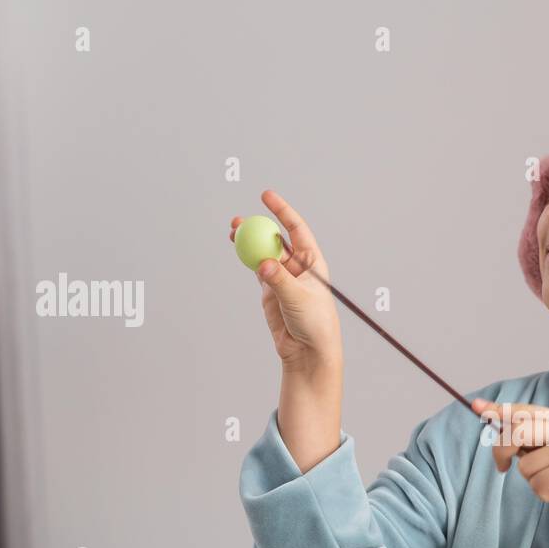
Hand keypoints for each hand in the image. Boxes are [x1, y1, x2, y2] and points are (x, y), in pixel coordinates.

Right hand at [229, 190, 340, 371]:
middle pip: (275, 239)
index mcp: (312, 262)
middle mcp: (298, 266)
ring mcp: (282, 278)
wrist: (308, 351)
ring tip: (232, 231)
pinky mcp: (270, 291)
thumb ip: (279, 280)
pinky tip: (237, 248)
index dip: (282, 211)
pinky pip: (256, 268)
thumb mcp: (299, 299)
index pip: (296, 229)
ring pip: (263, 253)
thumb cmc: (315, 324)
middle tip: (240, 220)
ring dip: (248, 242)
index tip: (266, 196)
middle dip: (258, 227)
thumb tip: (263, 265)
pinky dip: (246, 258)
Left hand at [471, 397, 548, 534]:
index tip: (476, 408)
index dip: (499, 410)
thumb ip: (539, 440)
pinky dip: (546, 495)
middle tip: (501, 468)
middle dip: (501, 451)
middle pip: (516, 432)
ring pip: (524, 466)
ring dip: (535, 482)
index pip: (525, 411)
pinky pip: (536, 485)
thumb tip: (502, 432)